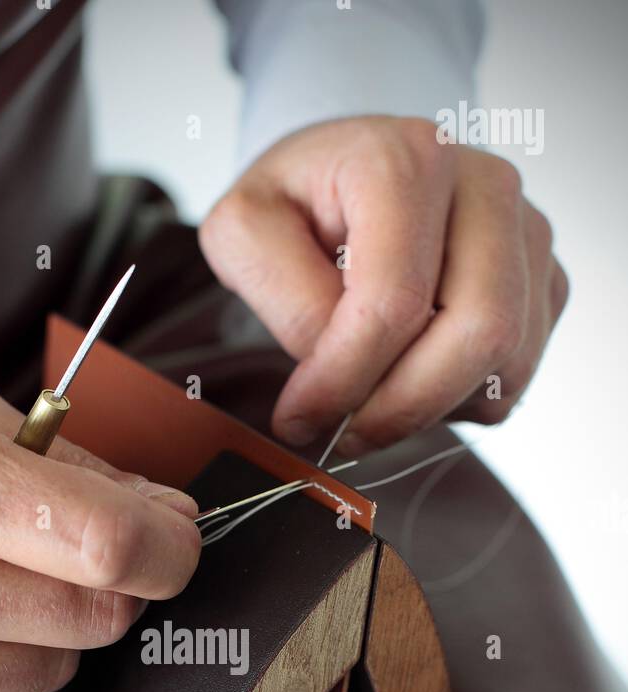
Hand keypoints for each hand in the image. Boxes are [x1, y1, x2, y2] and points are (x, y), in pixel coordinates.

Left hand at [199, 116, 568, 453]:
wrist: (348, 176)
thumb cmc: (297, 205)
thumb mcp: (245, 233)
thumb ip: (284, 298)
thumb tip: (335, 373)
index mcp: (409, 161)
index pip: (395, 303)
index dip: (344, 381)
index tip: (298, 417)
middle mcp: (487, 187)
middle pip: (478, 333)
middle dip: (401, 408)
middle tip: (343, 434)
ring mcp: (527, 234)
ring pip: (505, 363)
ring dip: (431, 408)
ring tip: (371, 399)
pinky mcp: (543, 280)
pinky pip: (514, 376)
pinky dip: (459, 401)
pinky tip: (410, 377)